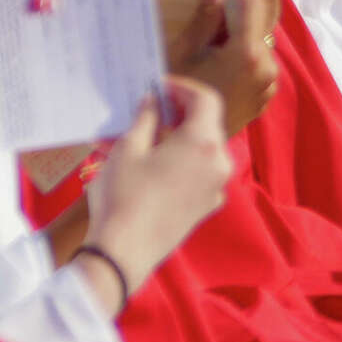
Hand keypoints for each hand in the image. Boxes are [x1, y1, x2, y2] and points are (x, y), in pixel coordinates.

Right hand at [80, 77, 232, 297]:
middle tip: (149, 109)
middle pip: (206, 124)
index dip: (183, 88)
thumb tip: (152, 102)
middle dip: (178, 113)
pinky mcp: (205, 207)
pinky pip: (197, 174)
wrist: (122, 254)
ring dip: (175, 139)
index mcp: (204, 142)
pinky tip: (149, 167)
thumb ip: (145, 118)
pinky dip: (179, 163)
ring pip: (201, 151)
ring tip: (140, 139)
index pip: (206, 99)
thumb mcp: (128, 148)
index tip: (159, 88)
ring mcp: (215, 188)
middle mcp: (219, 163)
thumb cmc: (123, 196)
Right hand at [174, 0, 281, 136]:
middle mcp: (266, 66)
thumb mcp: (185, 52)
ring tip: (210, 52)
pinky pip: (259, 65)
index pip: (252, 2)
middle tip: (207, 27)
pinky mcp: (266, 96)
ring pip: (258, 44)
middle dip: (234, 18)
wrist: (185, 143)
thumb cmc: (178, 96)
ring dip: (239, 39)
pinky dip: (243, 59)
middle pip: (257, 23)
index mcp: (247, 53)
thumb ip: (204, 15)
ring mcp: (269, 84)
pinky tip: (219, 70)